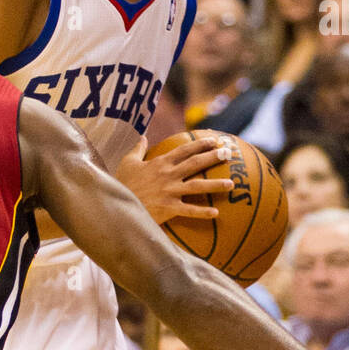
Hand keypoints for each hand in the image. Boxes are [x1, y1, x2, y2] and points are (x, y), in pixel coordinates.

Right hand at [117, 135, 233, 224]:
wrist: (117, 205)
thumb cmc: (122, 183)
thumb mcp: (128, 162)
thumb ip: (138, 149)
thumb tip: (143, 136)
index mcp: (160, 163)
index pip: (184, 150)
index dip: (201, 144)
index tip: (215, 141)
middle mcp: (168, 175)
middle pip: (195, 164)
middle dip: (213, 157)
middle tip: (229, 154)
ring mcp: (170, 191)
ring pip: (197, 186)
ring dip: (215, 185)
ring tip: (231, 184)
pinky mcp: (168, 208)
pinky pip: (189, 210)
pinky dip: (202, 212)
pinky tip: (216, 213)